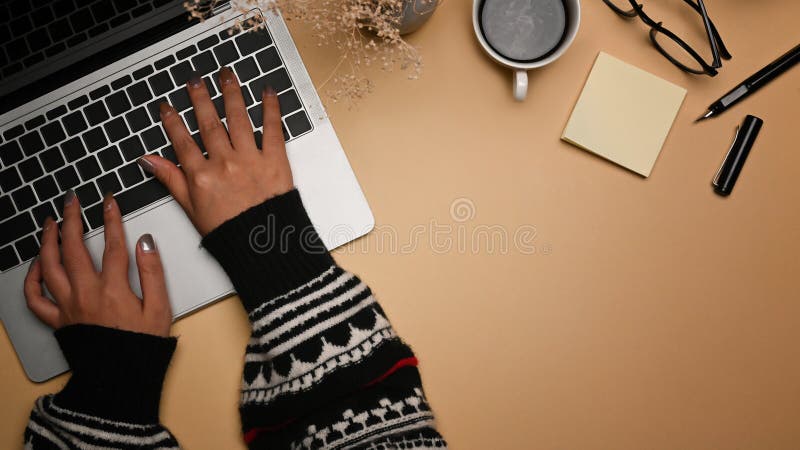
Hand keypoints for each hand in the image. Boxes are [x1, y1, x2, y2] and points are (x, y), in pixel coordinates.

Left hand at [24, 192, 171, 336]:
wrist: (119, 378)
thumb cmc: (141, 345)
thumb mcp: (159, 308)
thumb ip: (153, 272)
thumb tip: (146, 243)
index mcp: (113, 289)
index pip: (112, 244)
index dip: (111, 218)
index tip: (108, 201)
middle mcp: (86, 293)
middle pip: (73, 248)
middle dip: (71, 219)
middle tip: (71, 202)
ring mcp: (67, 306)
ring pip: (50, 266)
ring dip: (47, 241)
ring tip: (50, 223)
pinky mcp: (58, 320)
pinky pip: (36, 298)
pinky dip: (32, 279)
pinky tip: (36, 265)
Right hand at [137, 68, 293, 235]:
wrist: (265, 245)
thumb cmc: (232, 234)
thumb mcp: (192, 210)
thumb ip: (171, 181)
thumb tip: (149, 162)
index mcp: (202, 176)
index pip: (182, 142)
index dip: (172, 122)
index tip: (167, 107)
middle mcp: (224, 163)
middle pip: (208, 123)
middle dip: (200, 98)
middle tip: (195, 80)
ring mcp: (249, 159)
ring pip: (237, 118)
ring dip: (231, 93)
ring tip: (227, 75)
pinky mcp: (275, 160)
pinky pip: (272, 128)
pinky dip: (270, 108)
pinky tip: (268, 93)